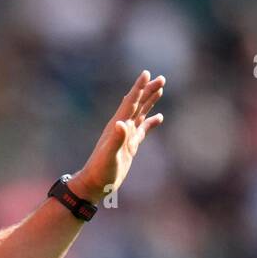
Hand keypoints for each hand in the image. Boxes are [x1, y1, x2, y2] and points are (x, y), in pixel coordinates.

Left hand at [70, 71, 164, 204]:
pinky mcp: (130, 146)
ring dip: (150, 101)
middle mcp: (121, 128)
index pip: (130, 102)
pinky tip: (159, 117)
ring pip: (141, 113)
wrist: (95, 184)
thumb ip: (115, 140)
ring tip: (160, 88)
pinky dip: (151, 122)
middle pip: (137, 104)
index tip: (147, 73)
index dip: (139, 88)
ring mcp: (126, 136)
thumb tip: (121, 124)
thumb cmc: (100, 171)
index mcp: (117, 126)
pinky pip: (143, 129)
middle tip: (161, 78)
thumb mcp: (109, 156)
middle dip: (148, 90)